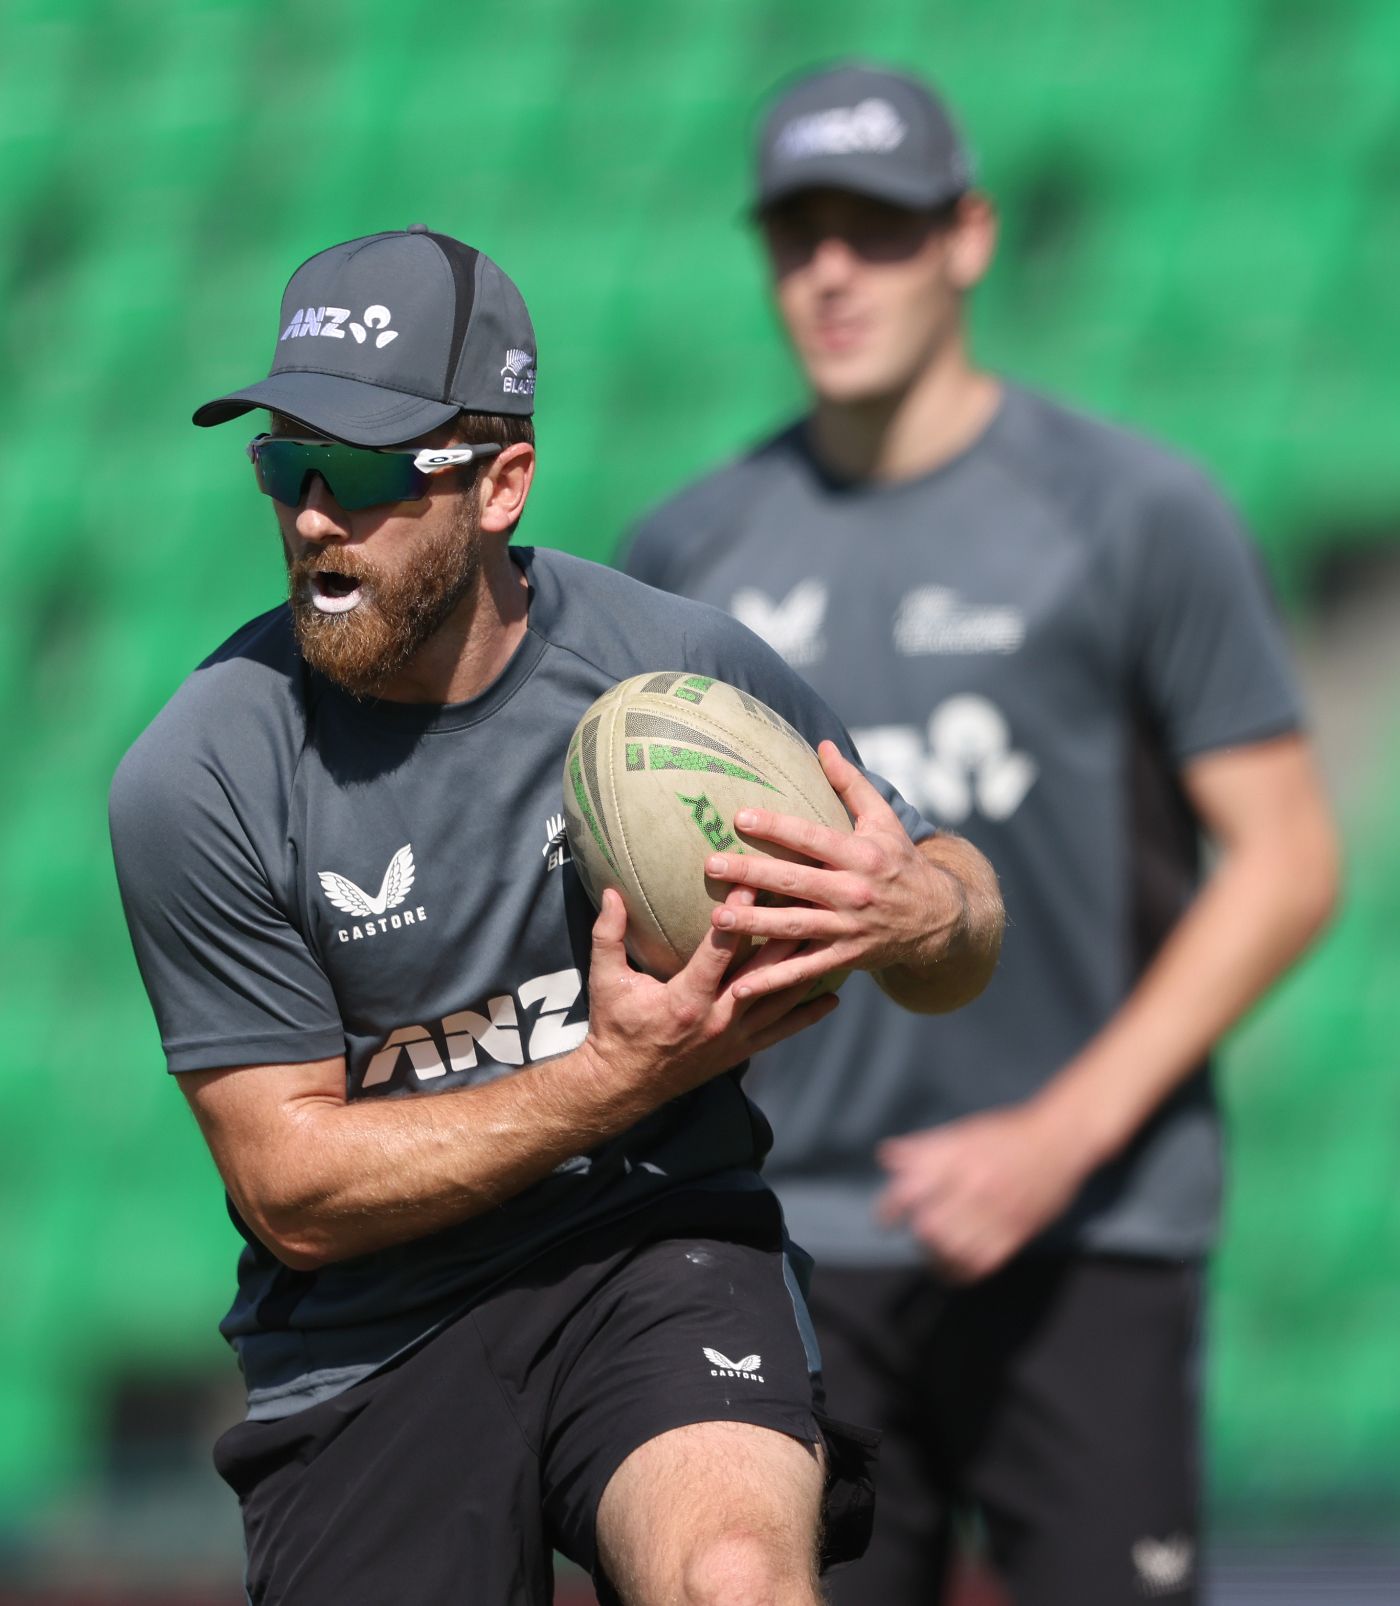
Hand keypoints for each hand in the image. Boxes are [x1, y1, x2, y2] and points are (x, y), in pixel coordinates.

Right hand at [583, 886, 838, 1105]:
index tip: (753, 882)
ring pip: (780, 999)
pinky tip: (832, 997)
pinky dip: (808, 1015)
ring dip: (805, 969)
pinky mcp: (741, 1051)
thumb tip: (610, 892)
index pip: (719, 950)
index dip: (737, 916)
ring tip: (830, 940)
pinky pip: (782, 1031)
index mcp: (687, 999)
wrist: (624, 1085)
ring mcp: (734, 1037)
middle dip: (785, 934)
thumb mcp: (605, 980)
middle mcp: (718, 1019)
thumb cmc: (615, 1028)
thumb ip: (608, 935)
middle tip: (806, 902)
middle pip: (763, 971)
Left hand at [701, 741, 963, 1001]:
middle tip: (711, 866)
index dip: (777, 828)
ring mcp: (850, 928)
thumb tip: (822, 744)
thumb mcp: (884, 820)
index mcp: (862, 855)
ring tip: (715, 921)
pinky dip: (773, 982)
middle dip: (751, 875)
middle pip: (795, 882)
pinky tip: (738, 986)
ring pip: (794, 927)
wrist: (939, 920)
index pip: (812, 838)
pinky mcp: (846, 958)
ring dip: (754, 927)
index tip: (739, 817)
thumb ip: (851, 784)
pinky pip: (804, 970)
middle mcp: (855, 892)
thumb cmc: (902, 861)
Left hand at [875, 1102, 1094, 1282]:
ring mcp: (997, 1213)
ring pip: (952, 1250)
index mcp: (958, 1158)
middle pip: (929, 1226)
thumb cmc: (1007, 1133)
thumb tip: (886, 1155)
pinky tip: (949, 1265)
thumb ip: (924, 1146)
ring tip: (930, 1249)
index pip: (911, 1190)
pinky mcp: (1015, 1234)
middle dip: (915, 1231)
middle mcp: (975, 1187)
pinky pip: (978, 1264)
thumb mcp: (963, 1130)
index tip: (886, 1219)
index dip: (890, 1208)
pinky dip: (957, 1271)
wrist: (1060, 1140)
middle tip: (915, 1229)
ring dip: (933, 1254)